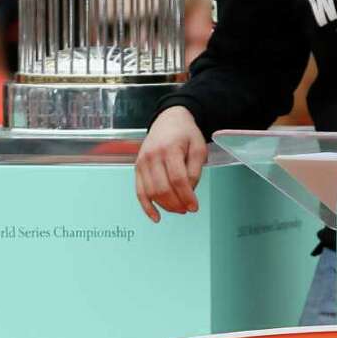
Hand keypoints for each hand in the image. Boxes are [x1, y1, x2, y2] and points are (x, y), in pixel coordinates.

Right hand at [135, 107, 207, 221]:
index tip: (194, 207)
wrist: (169, 120)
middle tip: (188, 209)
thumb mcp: (198, 148)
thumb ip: (195, 170)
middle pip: (163, 188)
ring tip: (178, 209)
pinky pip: (139, 191)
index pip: (178, 179)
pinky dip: (147, 207)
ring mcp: (142, 162)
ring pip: (151, 192)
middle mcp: (153, 156)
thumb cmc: (185, 134)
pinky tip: (156, 217)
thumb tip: (189, 191)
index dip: (187, 196)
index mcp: (170, 149)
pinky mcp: (137, 168)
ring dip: (165, 206)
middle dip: (177, 203)